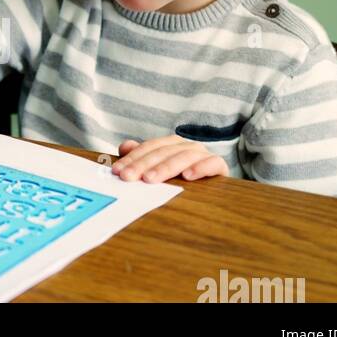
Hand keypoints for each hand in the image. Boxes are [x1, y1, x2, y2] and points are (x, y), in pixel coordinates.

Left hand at [112, 135, 228, 181]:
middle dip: (143, 165)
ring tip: (151, 179)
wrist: (212, 192)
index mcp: (170, 144)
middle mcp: (186, 146)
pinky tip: (188, 176)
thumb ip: (141, 157)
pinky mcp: (219, 165)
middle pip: (162, 152)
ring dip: (166, 167)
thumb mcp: (158, 170)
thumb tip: (125, 147)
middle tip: (128, 177)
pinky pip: (212, 163)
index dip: (132, 159)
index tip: (117, 171)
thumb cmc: (180, 180)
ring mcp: (203, 154)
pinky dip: (200, 168)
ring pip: (183, 156)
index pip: (148, 148)